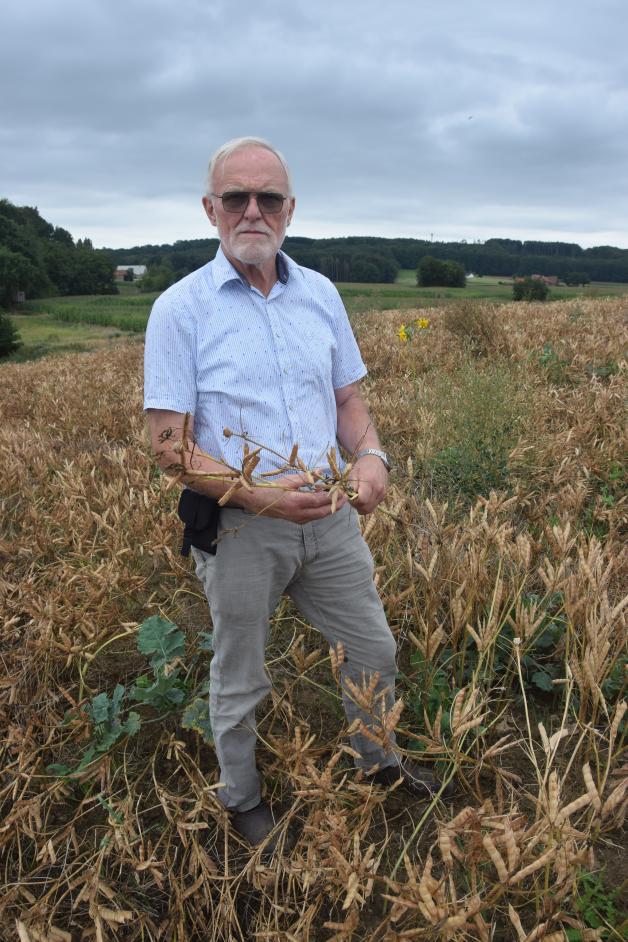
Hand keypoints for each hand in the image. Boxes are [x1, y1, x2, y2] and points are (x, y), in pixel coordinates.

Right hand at [232, 472, 346, 522]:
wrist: (255, 501)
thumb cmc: (271, 488)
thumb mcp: (289, 480)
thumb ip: (306, 477)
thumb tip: (321, 472)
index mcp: (296, 502)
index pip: (320, 500)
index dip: (332, 496)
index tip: (341, 490)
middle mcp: (298, 514)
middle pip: (322, 512)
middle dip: (335, 505)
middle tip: (344, 497)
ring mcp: (297, 519)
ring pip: (319, 516)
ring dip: (330, 509)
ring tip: (338, 500)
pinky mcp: (296, 520)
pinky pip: (312, 517)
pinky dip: (321, 511)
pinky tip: (324, 504)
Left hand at [348, 455, 388, 513]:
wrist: (375, 460)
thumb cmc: (362, 466)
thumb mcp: (352, 473)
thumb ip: (351, 486)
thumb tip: (348, 498)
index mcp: (370, 483)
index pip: (362, 501)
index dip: (354, 502)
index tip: (350, 497)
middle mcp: (378, 490)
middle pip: (367, 508)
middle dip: (357, 506)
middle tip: (352, 499)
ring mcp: (383, 493)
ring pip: (371, 509)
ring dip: (363, 506)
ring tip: (358, 498)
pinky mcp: (384, 495)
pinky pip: (374, 505)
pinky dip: (368, 504)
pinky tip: (364, 496)